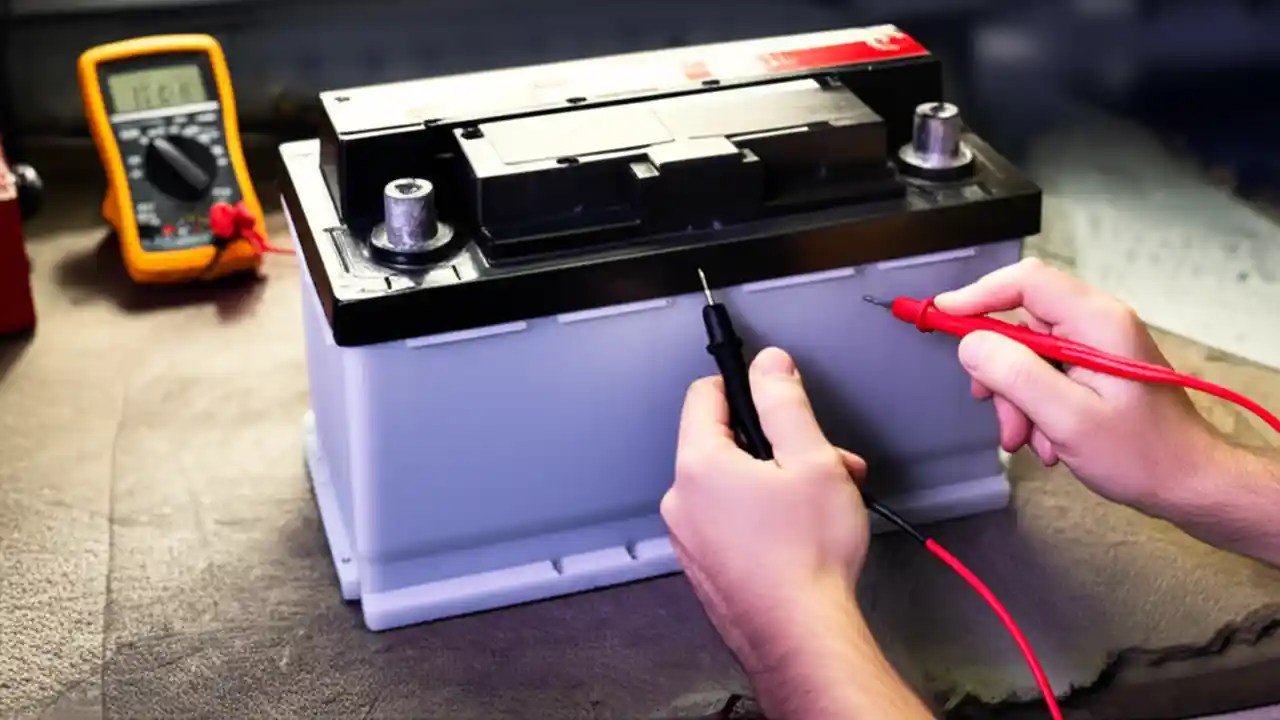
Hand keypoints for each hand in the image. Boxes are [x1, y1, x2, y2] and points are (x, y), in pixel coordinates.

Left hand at [663, 347, 867, 669]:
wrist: (802, 640)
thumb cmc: (808, 556)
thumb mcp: (812, 459)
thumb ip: (785, 403)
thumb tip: (769, 365)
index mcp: (699, 465)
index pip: (704, 395)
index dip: (742, 384)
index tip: (772, 390)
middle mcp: (682, 500)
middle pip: (724, 444)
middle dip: (779, 445)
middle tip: (825, 461)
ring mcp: (689, 539)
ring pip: (732, 487)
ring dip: (777, 483)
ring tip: (824, 503)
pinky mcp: (705, 569)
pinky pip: (730, 523)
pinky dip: (763, 518)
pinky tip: (802, 535)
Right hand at [934, 257, 1221, 512]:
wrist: (1190, 484)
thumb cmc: (1140, 455)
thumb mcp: (1069, 419)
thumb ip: (1016, 375)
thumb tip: (969, 344)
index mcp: (1096, 321)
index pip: (1025, 282)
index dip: (977, 295)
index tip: (939, 318)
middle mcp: (1096, 323)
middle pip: (1020, 323)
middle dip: (999, 370)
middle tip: (991, 407)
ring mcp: (1096, 346)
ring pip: (1028, 355)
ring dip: (1016, 399)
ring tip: (1027, 441)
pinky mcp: (1095, 369)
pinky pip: (1046, 375)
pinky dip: (1035, 408)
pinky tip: (1048, 442)